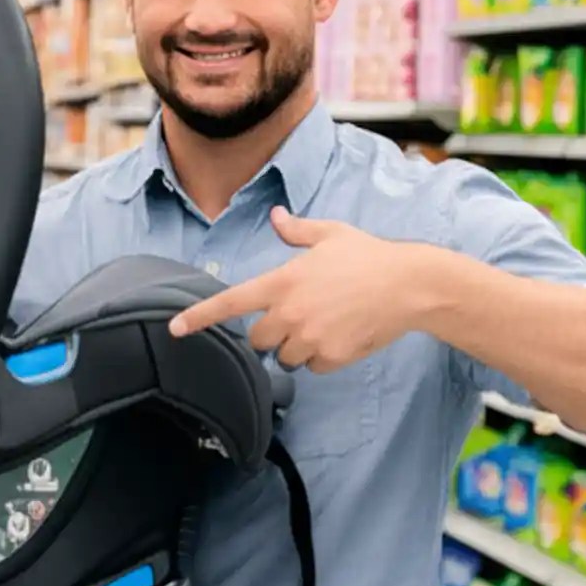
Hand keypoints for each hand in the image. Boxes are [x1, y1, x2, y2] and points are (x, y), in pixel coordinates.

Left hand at [168, 206, 430, 373]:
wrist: (409, 285)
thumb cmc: (368, 256)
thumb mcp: (329, 234)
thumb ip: (296, 230)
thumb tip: (277, 217)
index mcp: (281, 282)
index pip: (230, 303)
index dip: (199, 317)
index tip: (175, 328)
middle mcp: (290, 313)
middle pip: (257, 339)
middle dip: (270, 332)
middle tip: (298, 315)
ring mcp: (310, 338)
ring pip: (284, 357)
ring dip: (296, 346)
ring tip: (325, 323)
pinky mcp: (332, 357)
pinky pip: (312, 368)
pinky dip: (321, 358)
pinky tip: (341, 336)